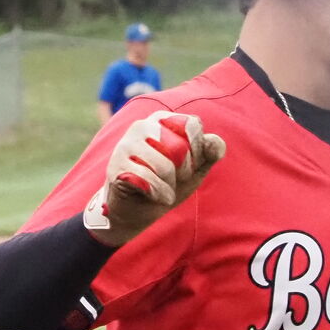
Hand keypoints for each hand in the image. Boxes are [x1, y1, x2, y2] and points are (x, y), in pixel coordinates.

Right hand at [81, 110, 225, 247]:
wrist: (136, 210)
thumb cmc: (167, 183)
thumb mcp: (195, 168)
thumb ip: (210, 152)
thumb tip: (213, 142)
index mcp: (161, 119)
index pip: (192, 125)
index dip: (198, 150)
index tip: (188, 163)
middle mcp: (141, 126)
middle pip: (180, 148)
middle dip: (184, 171)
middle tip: (173, 179)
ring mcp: (125, 145)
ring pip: (165, 166)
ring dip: (170, 186)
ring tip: (162, 188)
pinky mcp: (116, 168)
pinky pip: (149, 181)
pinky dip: (159, 194)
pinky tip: (153, 196)